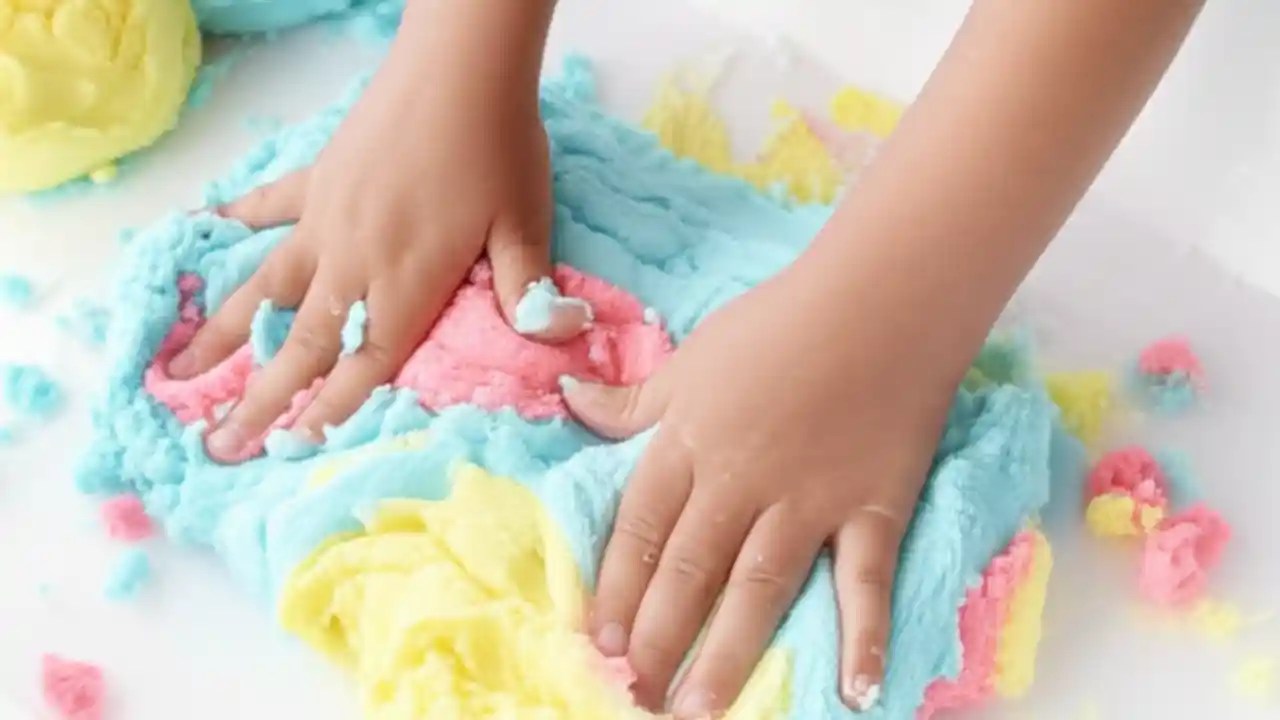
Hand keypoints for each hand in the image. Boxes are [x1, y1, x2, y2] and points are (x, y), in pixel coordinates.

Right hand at [169, 14, 580, 462]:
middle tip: (219, 444)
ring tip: (179, 371)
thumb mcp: (524, 225)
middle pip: (302, 344)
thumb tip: (559, 334)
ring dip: (224, 334)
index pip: (362, 367)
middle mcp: (353, 264)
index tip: (286, 452)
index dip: (327, 414)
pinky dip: (236, 220)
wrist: (459, 69)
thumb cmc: (497, 148)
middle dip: (260, 400)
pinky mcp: (317, 179)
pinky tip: (206, 230)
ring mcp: (325, 220)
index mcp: (405, 287)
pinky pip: (268, 207)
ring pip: (265, 289)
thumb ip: (528, 288)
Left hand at [563, 268, 960, 716]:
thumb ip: (632, 397)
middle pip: (687, 571)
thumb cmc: (778, 322)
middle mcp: (740, 481)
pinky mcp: (873, 507)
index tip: (597, 643)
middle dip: (656, 639)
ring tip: (698, 710)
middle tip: (635, 697)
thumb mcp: (690, 358)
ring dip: (727, 654)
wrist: (879, 299)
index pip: (639, 530)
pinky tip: (856, 691)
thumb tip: (569, 398)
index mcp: (688, 443)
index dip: (615, 590)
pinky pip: (865, 579)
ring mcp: (808, 499)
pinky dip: (863, 634)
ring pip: (757, 587)